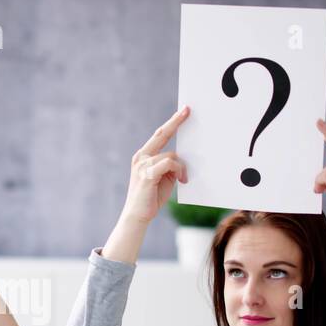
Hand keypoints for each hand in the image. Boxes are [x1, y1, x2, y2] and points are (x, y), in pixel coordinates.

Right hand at [120, 106, 189, 223]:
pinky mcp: (147, 174)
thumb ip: (170, 165)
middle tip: (187, 110)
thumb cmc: (152, 197)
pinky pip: (170, 164)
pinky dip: (179, 171)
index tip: (183, 111)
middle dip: (175, 121)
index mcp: (143, 156)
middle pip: (162, 133)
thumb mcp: (164, 177)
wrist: (138, 216)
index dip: (172, 122)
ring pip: (172, 155)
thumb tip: (183, 157)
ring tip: (183, 180)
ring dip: (182, 167)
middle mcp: (141, 157)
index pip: (159, 134)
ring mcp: (143, 165)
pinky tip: (181, 180)